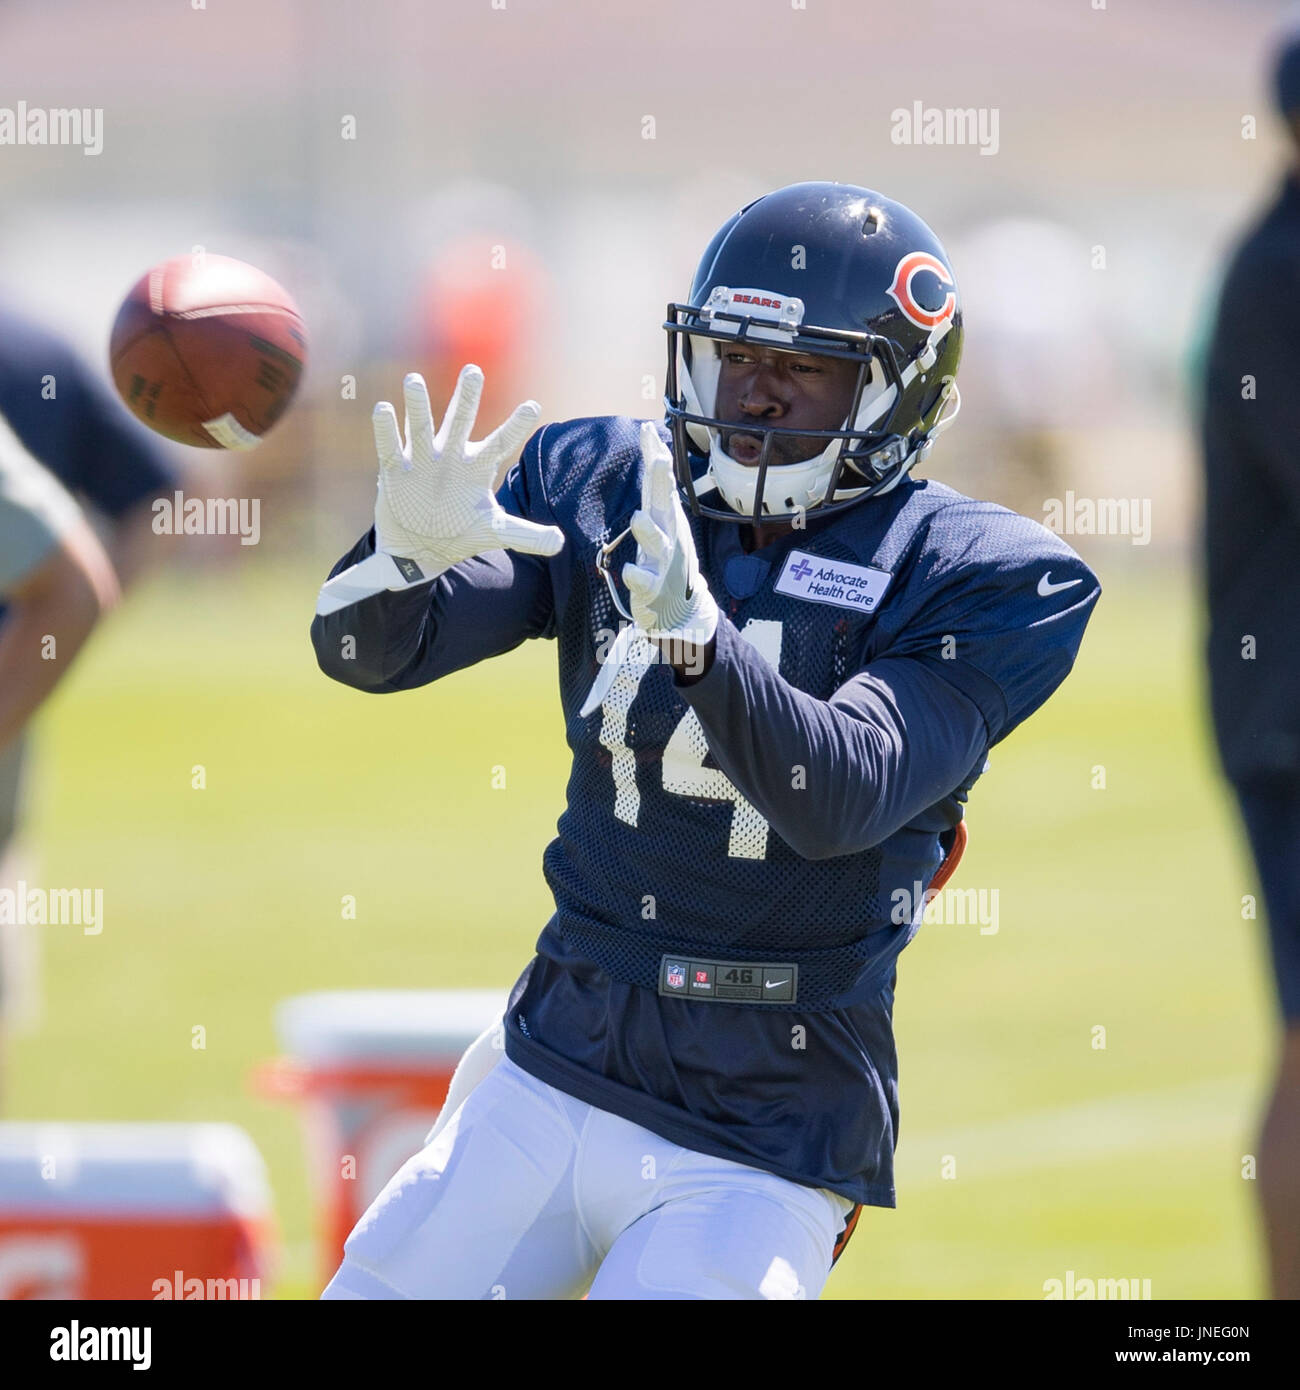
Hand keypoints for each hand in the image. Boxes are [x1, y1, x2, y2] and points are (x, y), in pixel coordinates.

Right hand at [372, 365, 563, 573]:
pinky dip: (386, 430)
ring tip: (413, 380)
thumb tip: (560, 543)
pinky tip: (384, 408)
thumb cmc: (462, 531)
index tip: (534, 406)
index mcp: (478, 466)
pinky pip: (390, 447)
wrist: (421, 548)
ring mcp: (422, 460)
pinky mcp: (395, 470)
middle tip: (473, 371)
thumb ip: (527, 534)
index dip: (517, 426)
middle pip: (460, 421)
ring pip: (421, 427)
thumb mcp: (496, 532)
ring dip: (417, 405)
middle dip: (466, 397)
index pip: (501, 441)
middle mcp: (451, 455)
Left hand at [623, 423, 718, 656]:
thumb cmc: (667, 559)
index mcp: (666, 518)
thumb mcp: (664, 521)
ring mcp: (662, 562)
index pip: (658, 482)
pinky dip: (638, 576)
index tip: (648, 430)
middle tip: (659, 459)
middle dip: (662, 482)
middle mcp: (667, 535)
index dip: (654, 457)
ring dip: (648, 531)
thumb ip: (655, 491)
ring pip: (656, 543)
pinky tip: (629, 571)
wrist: (681, 608)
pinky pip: (644, 581)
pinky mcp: (653, 588)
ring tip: (638, 517)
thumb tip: (654, 454)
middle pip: (664, 505)